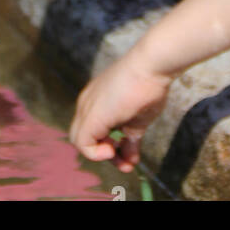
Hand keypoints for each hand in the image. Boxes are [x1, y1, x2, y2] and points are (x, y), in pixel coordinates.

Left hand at [69, 53, 171, 169]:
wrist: (150, 68)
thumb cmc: (148, 88)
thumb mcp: (138, 121)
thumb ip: (130, 141)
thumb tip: (130, 162)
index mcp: (96, 101)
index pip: (92, 130)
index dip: (107, 146)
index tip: (127, 151)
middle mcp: (87, 104)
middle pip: (85, 137)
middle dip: (103, 152)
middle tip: (123, 159)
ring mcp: (86, 109)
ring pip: (79, 141)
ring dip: (100, 155)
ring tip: (119, 157)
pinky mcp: (90, 116)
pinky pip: (82, 143)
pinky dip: (95, 154)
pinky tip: (113, 150)